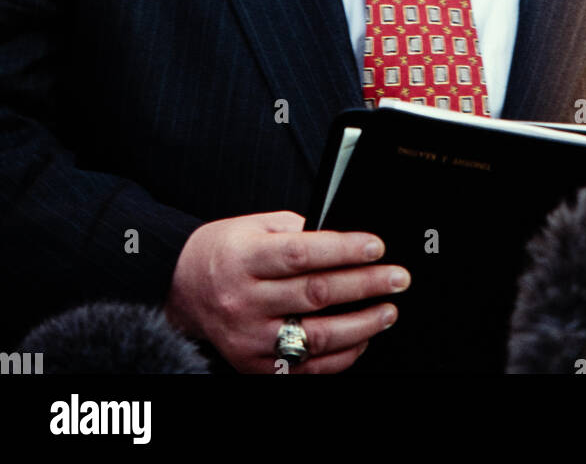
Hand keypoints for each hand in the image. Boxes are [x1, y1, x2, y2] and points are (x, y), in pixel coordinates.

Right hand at [163, 210, 409, 373]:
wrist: (180, 288)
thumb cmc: (225, 251)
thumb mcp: (256, 225)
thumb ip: (298, 230)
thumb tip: (347, 238)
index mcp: (245, 257)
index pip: (302, 253)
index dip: (343, 249)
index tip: (376, 246)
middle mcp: (245, 300)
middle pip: (315, 294)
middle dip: (365, 285)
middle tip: (398, 278)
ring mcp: (248, 337)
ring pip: (315, 336)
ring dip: (360, 325)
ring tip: (388, 311)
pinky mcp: (253, 365)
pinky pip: (305, 368)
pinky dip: (339, 357)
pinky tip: (361, 340)